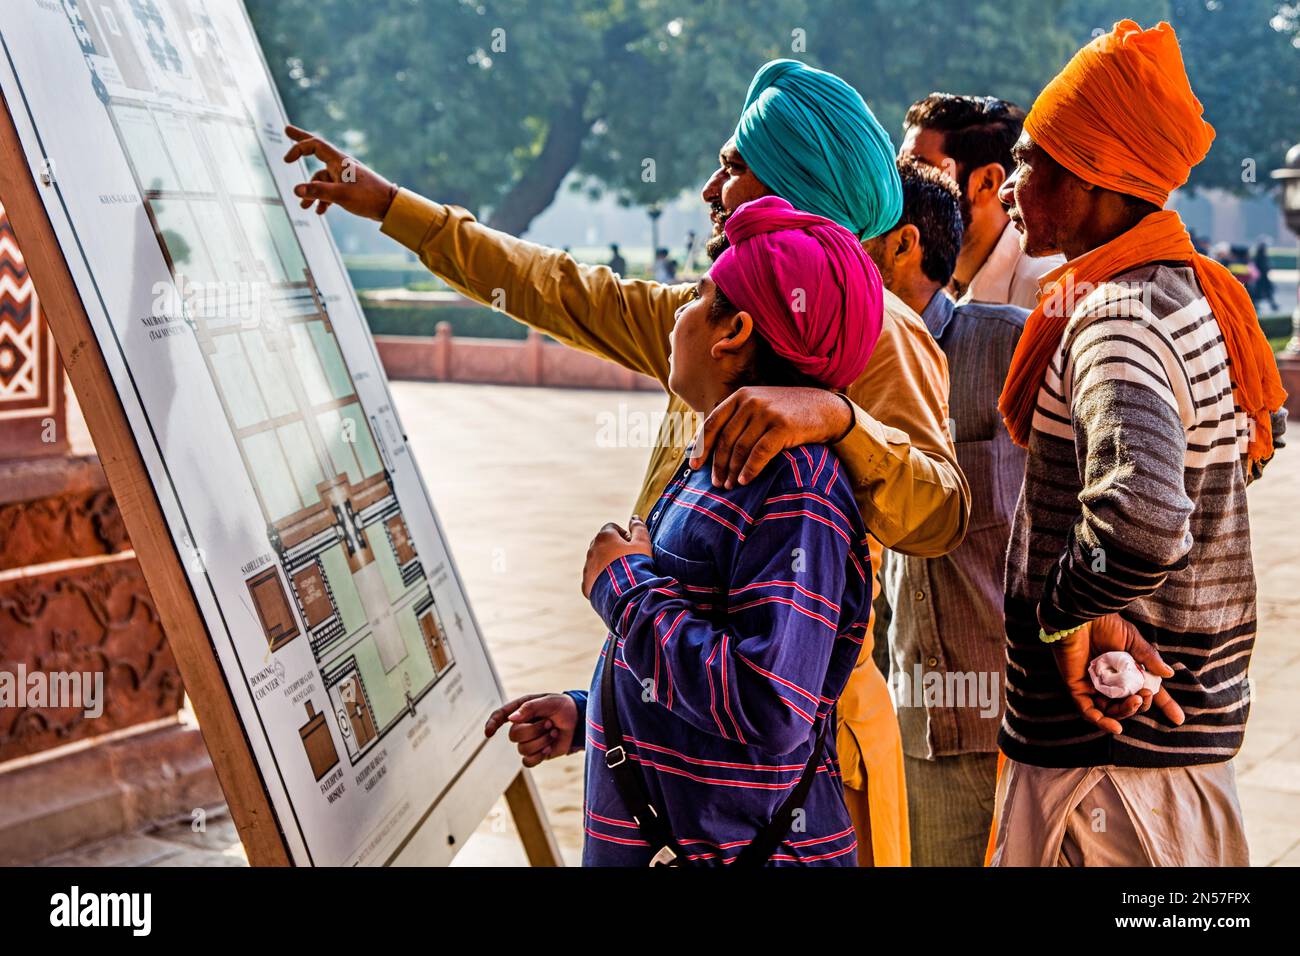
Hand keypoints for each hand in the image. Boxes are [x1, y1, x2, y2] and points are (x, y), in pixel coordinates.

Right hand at [282, 124, 397, 220]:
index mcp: (339, 161)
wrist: (390, 206)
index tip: (286, 160)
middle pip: (316, 151)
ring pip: (321, 180)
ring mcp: (343, 176)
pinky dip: (323, 199)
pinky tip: (319, 211)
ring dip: (312, 192)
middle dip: (300, 145)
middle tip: (287, 130)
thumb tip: (296, 190)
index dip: (298, 148)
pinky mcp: (348, 188)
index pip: (314, 145)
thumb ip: (318, 192)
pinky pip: (329, 190)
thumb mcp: (341, 195)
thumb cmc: (369, 197)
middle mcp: (340, 165)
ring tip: (304, 207)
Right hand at [483, 693, 578, 766]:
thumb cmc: (563, 707)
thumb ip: (530, 708)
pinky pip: (528, 762)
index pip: (500, 716)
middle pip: (514, 736)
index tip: (488, 733)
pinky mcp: (536, 754)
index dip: (491, 724)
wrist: (579, 721)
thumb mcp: (549, 702)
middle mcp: (521, 725)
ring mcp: (528, 740)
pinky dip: (539, 756)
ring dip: (541, 741)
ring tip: (554, 732)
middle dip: (534, 731)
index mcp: (521, 709)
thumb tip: (511, 719)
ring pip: (522, 749)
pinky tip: (549, 748)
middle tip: (549, 723)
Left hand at [582, 516, 651, 597]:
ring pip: (596, 561)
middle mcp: (592, 549)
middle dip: (613, 549)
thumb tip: (635, 518)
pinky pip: (593, 578)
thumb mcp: (642, 543)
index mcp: (604, 537)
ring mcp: (587, 567)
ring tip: (622, 575)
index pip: (611, 528)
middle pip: (602, 544)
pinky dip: (601, 580)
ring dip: (606, 564)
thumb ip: (639, 528)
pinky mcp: (586, 584)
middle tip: (628, 560)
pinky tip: (613, 585)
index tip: (632, 546)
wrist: (627, 592)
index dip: (623, 535)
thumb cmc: (636, 564)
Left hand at [688, 387, 852, 488]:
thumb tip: (705, 445)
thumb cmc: (787, 413)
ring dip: (732, 470)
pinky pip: (759, 453)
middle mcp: (751, 401)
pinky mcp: (783, 426)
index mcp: (740, 396)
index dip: (702, 446)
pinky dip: (750, 470)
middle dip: (718, 464)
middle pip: (726, 438)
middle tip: (716, 483)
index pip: (712, 422)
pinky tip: (745, 481)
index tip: (695, 466)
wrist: (825, 409)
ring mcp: (767, 412)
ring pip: (741, 447)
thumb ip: (736, 420)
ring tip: (729, 485)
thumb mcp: (759, 407)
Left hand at [1050, 613, 1183, 734]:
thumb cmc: (1104, 623)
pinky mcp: (1076, 687)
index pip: (1145, 691)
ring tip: (1137, 700)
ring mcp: (1093, 685)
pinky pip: (1088, 711)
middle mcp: (1110, 680)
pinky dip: (1102, 722)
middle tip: (1146, 693)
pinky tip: (1117, 727)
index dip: (1162, 705)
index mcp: (1126, 670)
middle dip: (1142, 704)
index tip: (1178, 719)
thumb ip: (1149, 658)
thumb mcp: (1132, 640)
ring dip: (1126, 712)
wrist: (1080, 615)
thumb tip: (1169, 674)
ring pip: (1111, 710)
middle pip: (1128, 704)